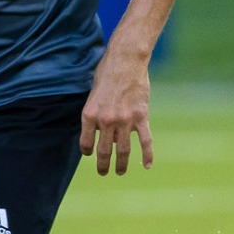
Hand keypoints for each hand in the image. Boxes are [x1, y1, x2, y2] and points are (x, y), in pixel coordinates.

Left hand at [80, 45, 152, 175]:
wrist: (126, 60)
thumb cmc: (107, 73)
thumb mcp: (94, 94)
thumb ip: (97, 115)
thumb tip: (106, 135)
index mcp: (89, 115)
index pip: (86, 142)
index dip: (87, 151)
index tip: (89, 154)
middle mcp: (105, 121)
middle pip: (103, 151)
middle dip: (102, 165)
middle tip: (103, 172)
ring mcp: (124, 120)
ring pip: (123, 150)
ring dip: (121, 164)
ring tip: (119, 172)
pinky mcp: (141, 117)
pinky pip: (145, 141)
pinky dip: (147, 155)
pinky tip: (146, 165)